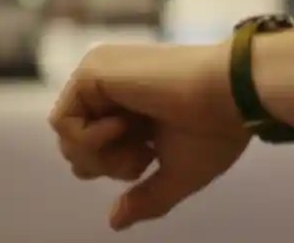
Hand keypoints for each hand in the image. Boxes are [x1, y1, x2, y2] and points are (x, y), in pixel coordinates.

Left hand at [48, 42, 251, 231]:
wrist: (231, 92)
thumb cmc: (215, 130)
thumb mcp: (179, 174)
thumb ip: (146, 197)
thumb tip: (114, 223)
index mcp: (132, 104)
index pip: (94, 148)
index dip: (114, 167)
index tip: (149, 157)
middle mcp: (111, 85)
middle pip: (73, 146)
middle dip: (105, 165)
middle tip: (143, 155)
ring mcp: (100, 73)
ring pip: (65, 136)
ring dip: (101, 154)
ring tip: (139, 142)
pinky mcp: (92, 69)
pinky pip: (62, 122)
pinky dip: (90, 139)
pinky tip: (125, 125)